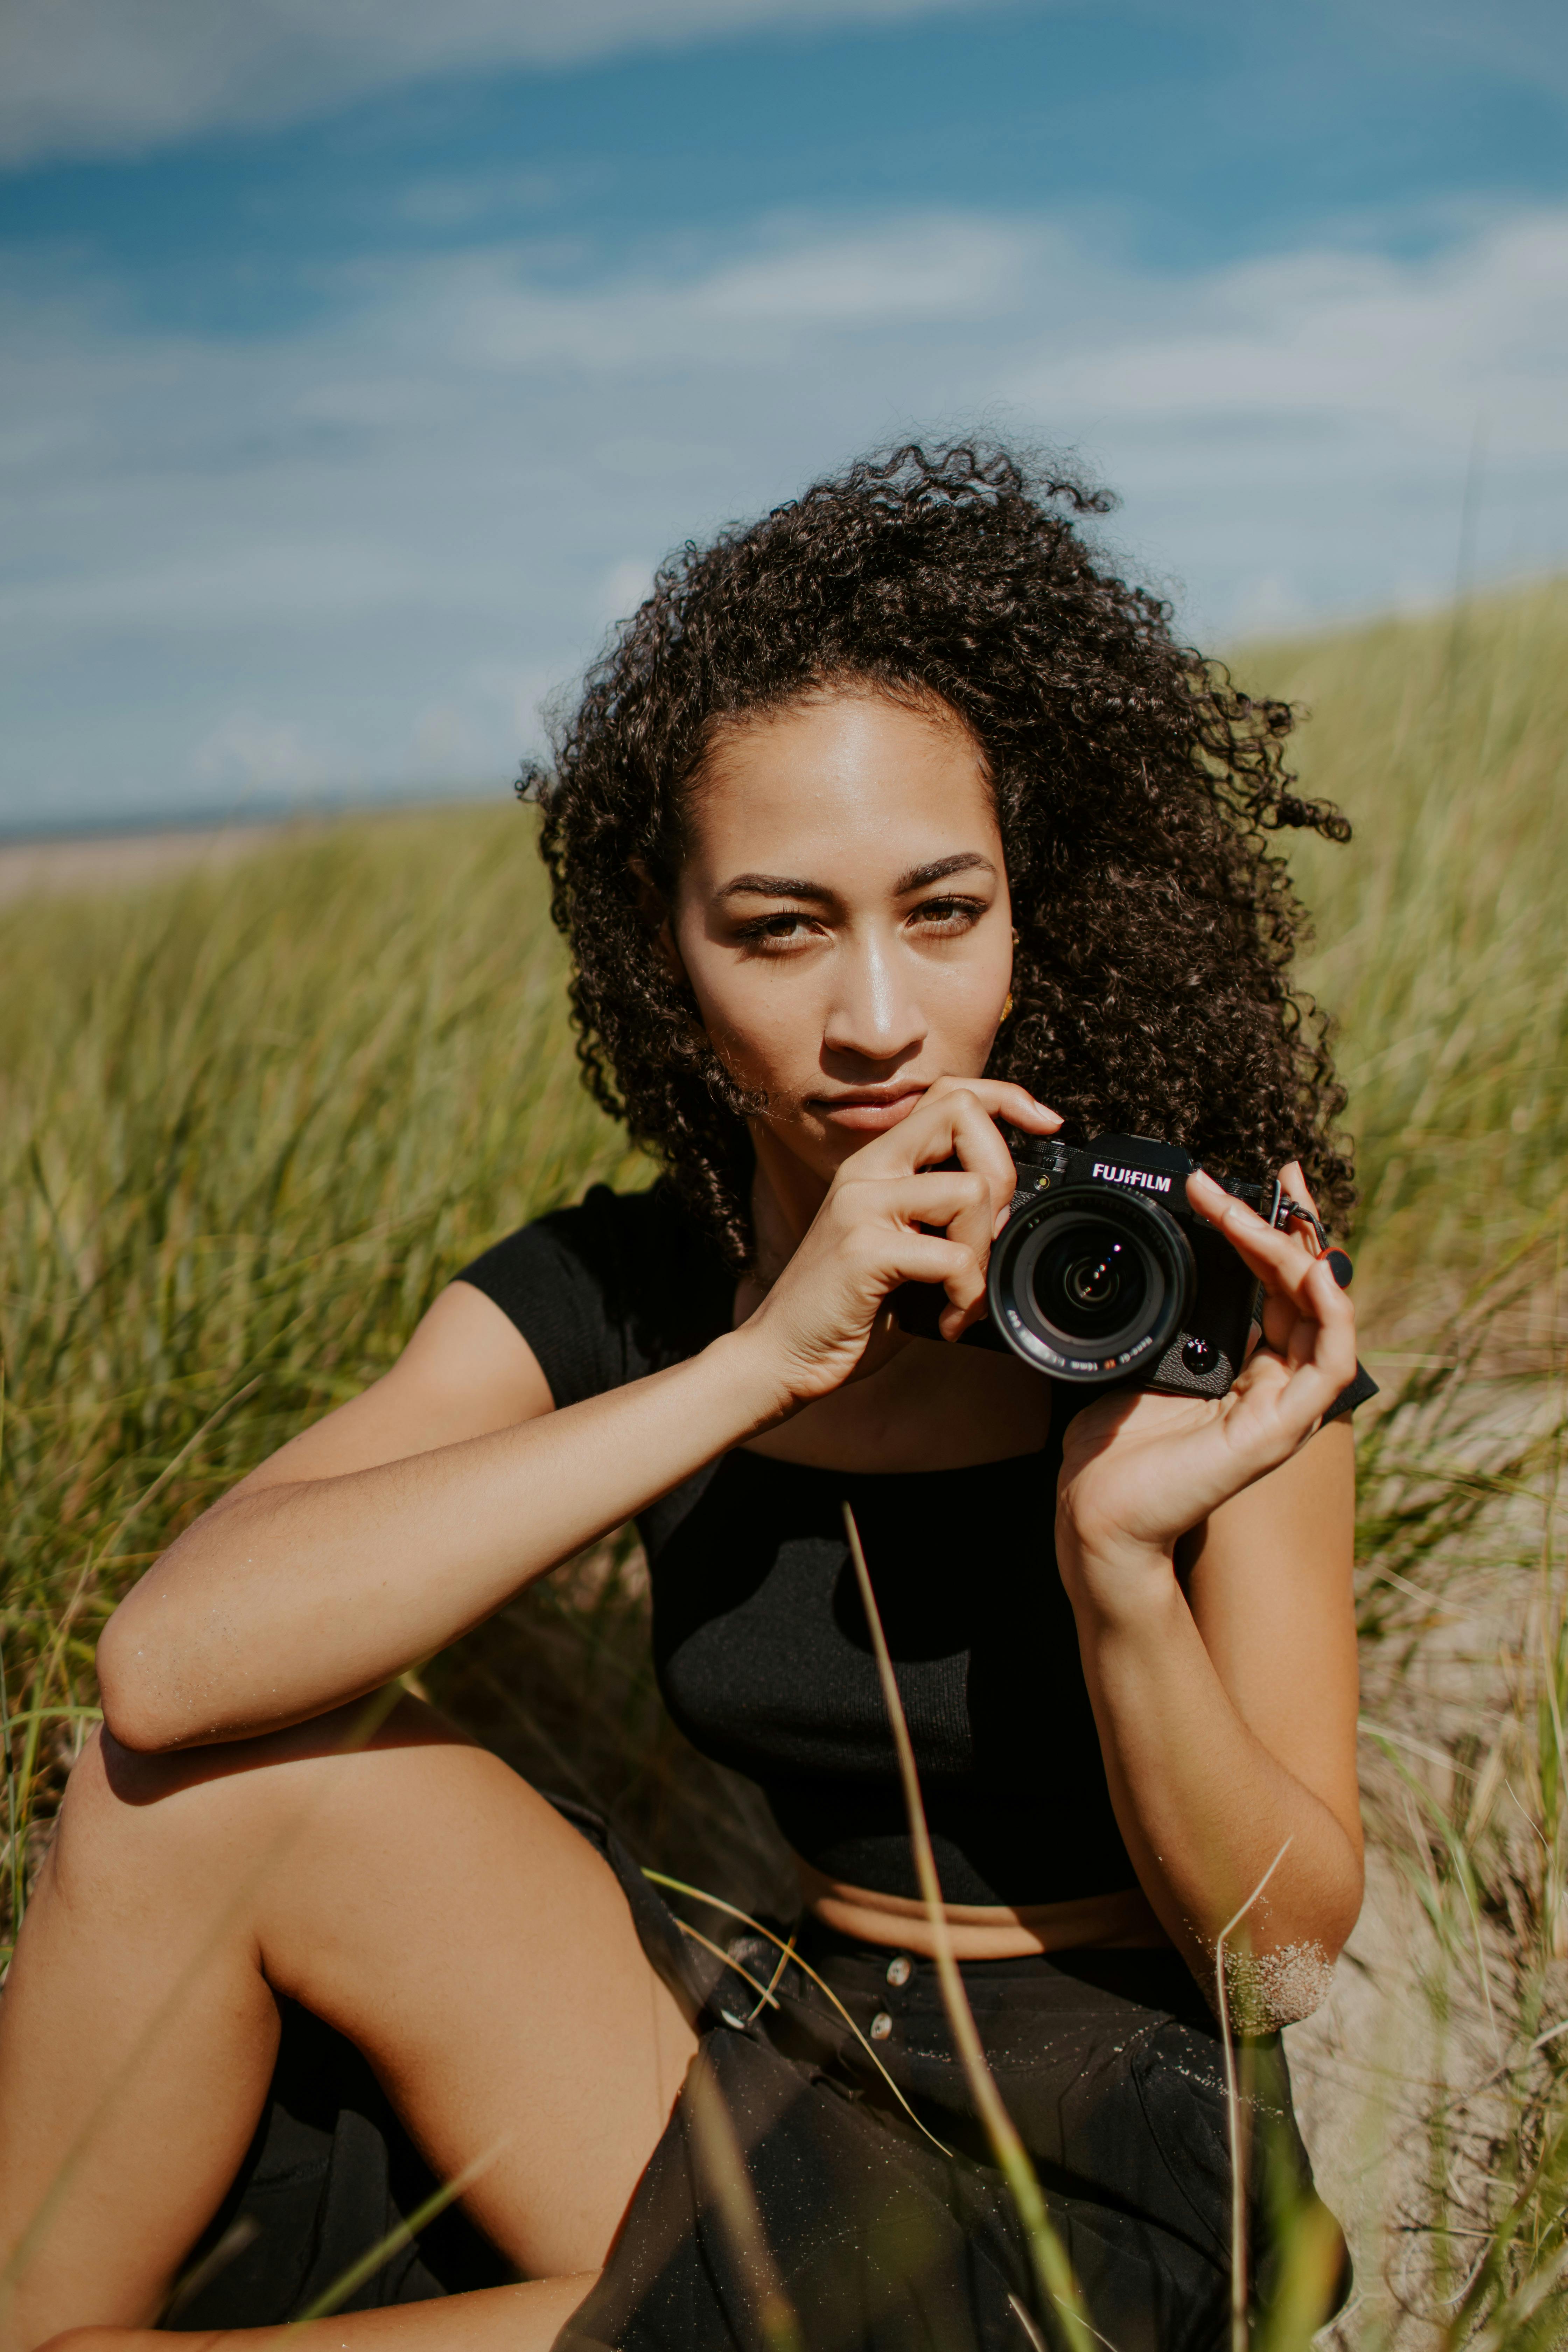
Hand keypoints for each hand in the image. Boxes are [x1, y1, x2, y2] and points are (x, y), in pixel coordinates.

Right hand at [739, 1078, 1060, 1409]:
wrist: (781, 1355)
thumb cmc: (848, 1308)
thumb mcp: (900, 1245)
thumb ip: (940, 1216)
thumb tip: (1009, 1212)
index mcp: (879, 1164)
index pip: (949, 1093)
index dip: (1006, 1098)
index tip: (1045, 1124)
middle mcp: (868, 1171)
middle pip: (964, 1116)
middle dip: (1004, 1176)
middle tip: (990, 1237)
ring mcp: (862, 1206)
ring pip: (970, 1189)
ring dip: (984, 1250)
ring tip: (961, 1290)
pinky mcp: (864, 1250)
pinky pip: (954, 1257)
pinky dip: (967, 1295)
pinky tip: (948, 1320)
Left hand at [1055, 1161, 1357, 1609]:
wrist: (1097, 1513)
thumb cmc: (1112, 1453)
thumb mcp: (1138, 1364)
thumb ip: (1165, 1324)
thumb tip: (1161, 1274)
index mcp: (1244, 1371)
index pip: (1278, 1289)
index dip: (1274, 1235)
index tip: (1255, 1187)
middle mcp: (1273, 1386)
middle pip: (1305, 1291)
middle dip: (1288, 1227)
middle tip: (1261, 1181)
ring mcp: (1283, 1410)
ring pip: (1324, 1317)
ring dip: (1300, 1256)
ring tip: (1265, 1214)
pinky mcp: (1281, 1431)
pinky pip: (1332, 1366)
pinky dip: (1331, 1313)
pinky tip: (1313, 1272)